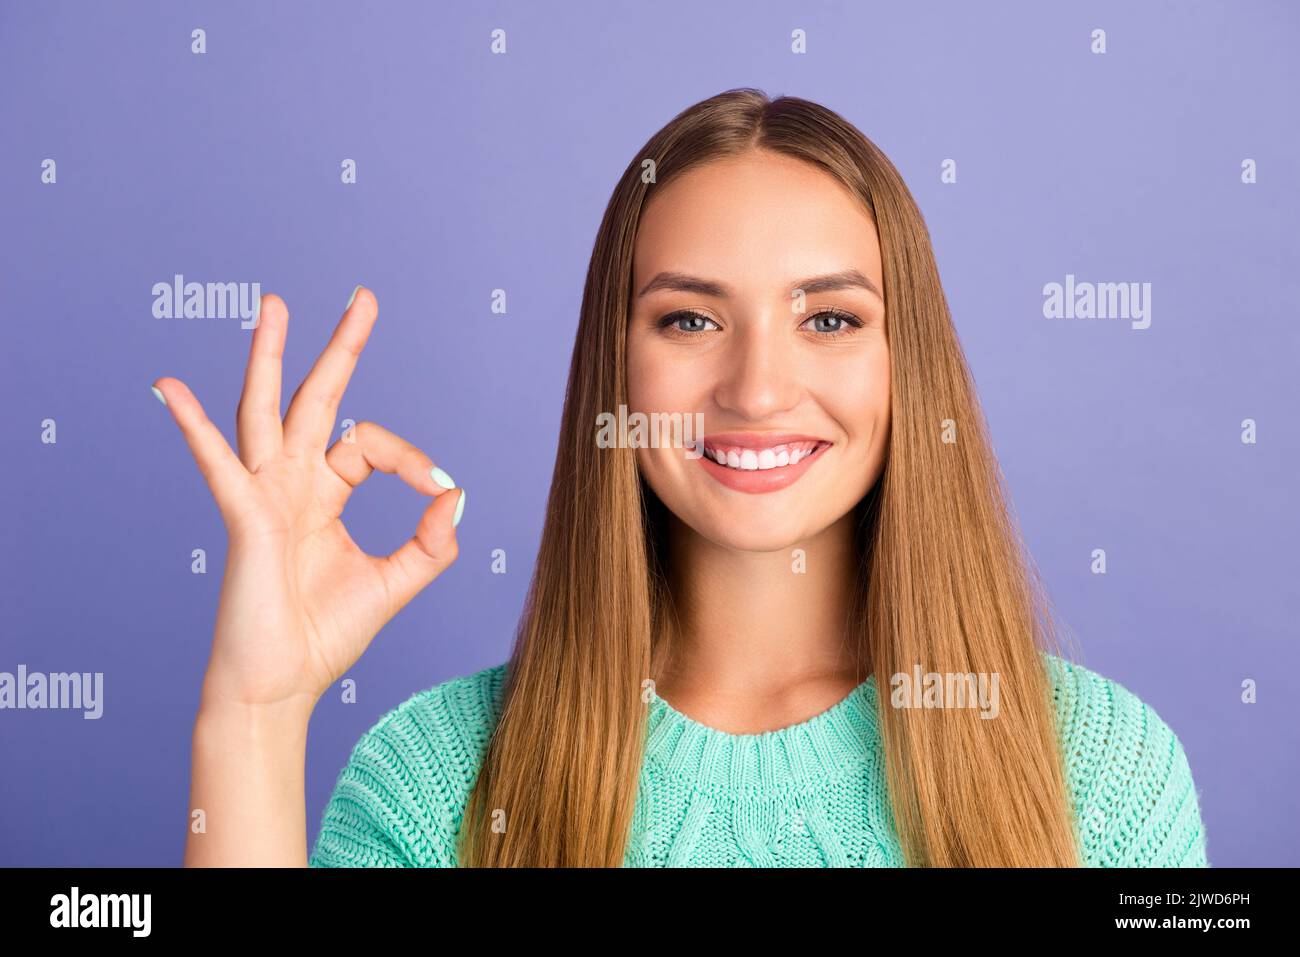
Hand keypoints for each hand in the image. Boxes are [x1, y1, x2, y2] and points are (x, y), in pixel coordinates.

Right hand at [153, 288, 463, 714]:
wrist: (281, 686)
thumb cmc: (324, 636)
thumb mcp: (395, 582)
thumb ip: (431, 542)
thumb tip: (458, 494)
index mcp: (325, 496)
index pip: (368, 445)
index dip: (411, 458)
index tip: (439, 490)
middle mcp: (291, 485)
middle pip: (314, 400)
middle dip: (338, 348)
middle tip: (362, 297)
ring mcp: (264, 496)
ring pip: (264, 411)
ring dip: (269, 357)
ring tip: (275, 304)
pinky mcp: (244, 519)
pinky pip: (218, 464)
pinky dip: (193, 426)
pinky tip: (170, 386)